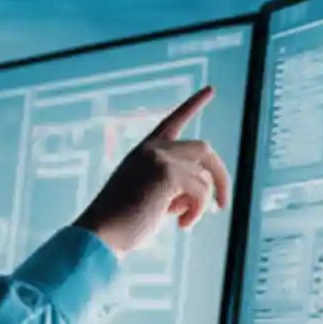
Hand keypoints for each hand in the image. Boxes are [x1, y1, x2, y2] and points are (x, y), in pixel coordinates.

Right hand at [73, 86, 229, 258]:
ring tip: (181, 222)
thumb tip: (206, 192)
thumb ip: (175, 187)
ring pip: (204, 178)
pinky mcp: (167, 173)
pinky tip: (180, 225)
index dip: (193, 105)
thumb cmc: (123, 223)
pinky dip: (196, 212)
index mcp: (144, 151)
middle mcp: (153, 148)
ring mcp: (160, 157)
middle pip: (204, 150)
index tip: (210, 90)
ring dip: (200, 205)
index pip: (173, 121)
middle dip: (221, 177)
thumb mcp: (151, 198)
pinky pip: (200, 192)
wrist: (100, 233)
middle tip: (222, 206)